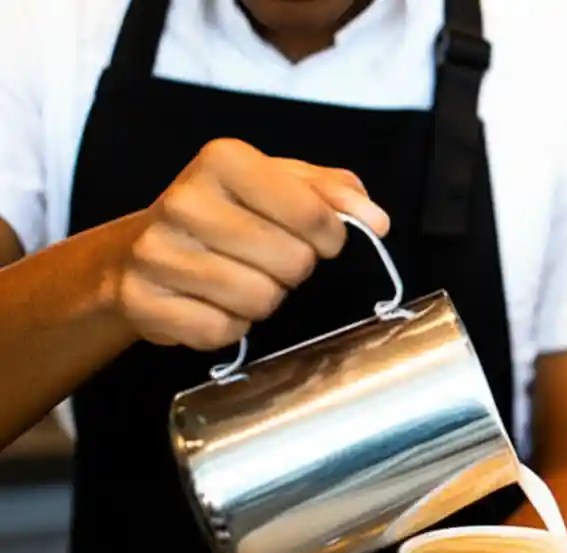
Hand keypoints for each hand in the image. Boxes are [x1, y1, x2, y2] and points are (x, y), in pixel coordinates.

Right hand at [114, 138, 390, 350]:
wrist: (143, 247)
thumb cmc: (229, 211)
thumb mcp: (284, 184)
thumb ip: (337, 194)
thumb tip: (377, 221)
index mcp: (223, 159)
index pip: (313, 213)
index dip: (329, 236)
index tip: (319, 237)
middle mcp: (183, 200)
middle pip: (291, 261)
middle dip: (294, 268)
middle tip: (270, 259)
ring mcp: (156, 252)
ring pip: (258, 300)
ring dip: (264, 298)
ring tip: (240, 277)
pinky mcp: (143, 301)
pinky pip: (221, 331)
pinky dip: (230, 326)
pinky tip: (213, 302)